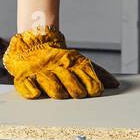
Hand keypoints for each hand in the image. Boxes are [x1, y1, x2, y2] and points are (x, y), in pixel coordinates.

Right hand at [2, 27, 119, 98]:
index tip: (95, 91)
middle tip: (79, 94)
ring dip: (56, 89)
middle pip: (67, 78)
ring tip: (61, 95)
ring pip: (49, 81)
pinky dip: (31, 89)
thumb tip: (116, 85)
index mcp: (72, 62)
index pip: (83, 72)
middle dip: (74, 87)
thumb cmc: (60, 60)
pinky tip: (36, 94)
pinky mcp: (24, 76)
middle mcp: (57, 66)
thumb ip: (98, 74)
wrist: (34, 44)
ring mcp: (40, 71)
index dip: (90, 82)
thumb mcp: (80, 63)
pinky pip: (26, 84)